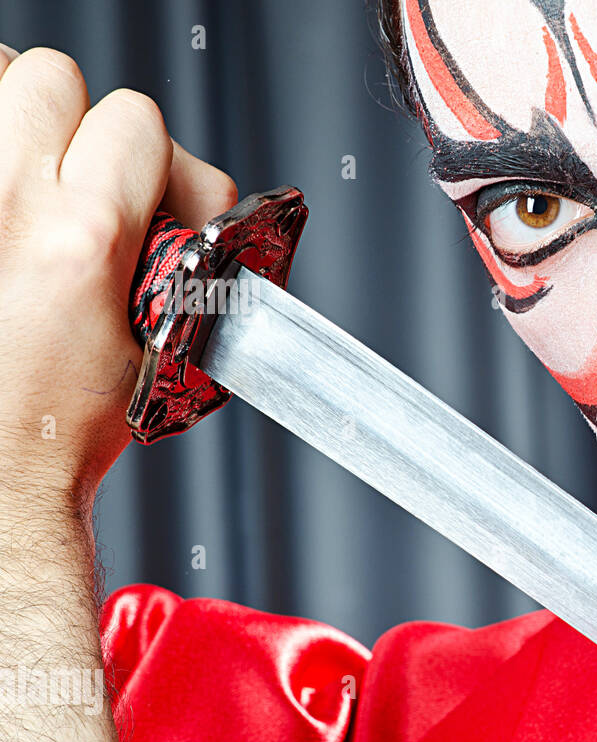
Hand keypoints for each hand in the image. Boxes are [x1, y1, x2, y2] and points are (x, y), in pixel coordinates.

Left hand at [0, 43, 236, 514]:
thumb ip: (184, 263)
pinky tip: (3, 197)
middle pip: (54, 78)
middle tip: (84, 181)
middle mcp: (7, 207)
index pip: (137, 120)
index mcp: (82, 241)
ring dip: (18, 117)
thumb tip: (194, 211)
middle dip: (81, 125)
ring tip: (30, 176)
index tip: (157, 204)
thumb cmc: (61, 427)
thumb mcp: (162, 345)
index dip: (160, 161)